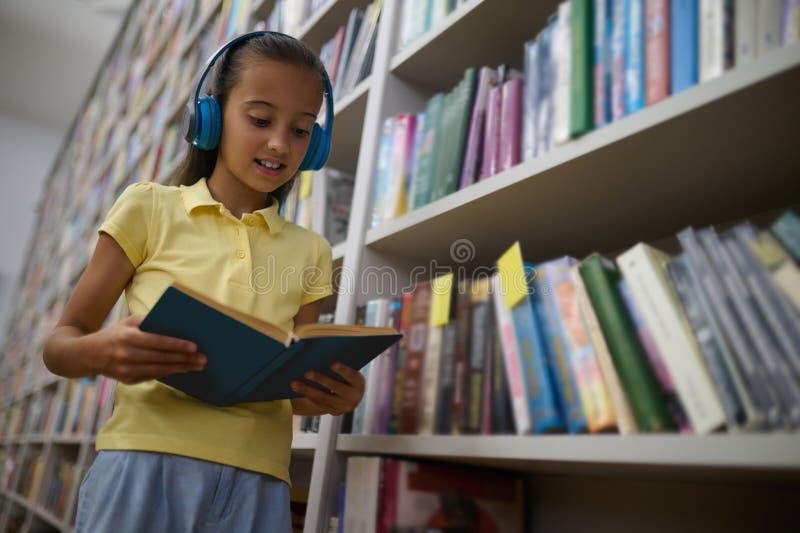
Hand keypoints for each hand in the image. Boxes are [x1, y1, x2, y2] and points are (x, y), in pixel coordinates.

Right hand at [86, 315, 206, 384]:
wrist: (86, 354)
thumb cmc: (114, 334)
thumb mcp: (128, 322)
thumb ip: (149, 322)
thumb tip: (175, 326)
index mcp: (127, 337)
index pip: (157, 342)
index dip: (176, 345)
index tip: (194, 346)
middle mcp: (126, 354)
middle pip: (162, 358)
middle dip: (184, 359)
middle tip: (203, 359)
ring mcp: (126, 370)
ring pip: (159, 370)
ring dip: (180, 368)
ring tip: (197, 365)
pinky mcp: (127, 380)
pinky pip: (153, 376)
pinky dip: (169, 373)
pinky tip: (182, 369)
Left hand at [290, 363, 364, 415]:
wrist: (350, 395)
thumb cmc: (346, 375)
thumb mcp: (348, 370)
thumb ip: (339, 363)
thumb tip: (319, 351)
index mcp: (359, 383)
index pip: (352, 376)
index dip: (343, 370)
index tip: (332, 363)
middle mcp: (354, 397)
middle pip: (336, 388)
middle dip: (321, 380)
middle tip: (307, 373)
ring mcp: (344, 406)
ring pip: (324, 398)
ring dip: (307, 390)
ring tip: (293, 383)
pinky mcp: (334, 411)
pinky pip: (318, 403)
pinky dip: (307, 395)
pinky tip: (296, 388)